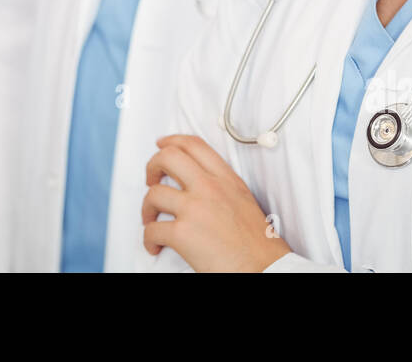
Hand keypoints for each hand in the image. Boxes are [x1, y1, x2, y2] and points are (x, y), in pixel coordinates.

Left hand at [141, 134, 290, 271]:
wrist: (265, 270)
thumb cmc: (258, 245)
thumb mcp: (244, 201)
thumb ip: (222, 187)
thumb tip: (198, 184)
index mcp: (227, 180)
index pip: (194, 145)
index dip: (172, 141)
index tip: (161, 145)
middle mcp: (210, 188)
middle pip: (168, 157)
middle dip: (152, 166)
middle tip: (151, 180)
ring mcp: (195, 209)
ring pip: (154, 194)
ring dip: (147, 209)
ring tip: (152, 220)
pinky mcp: (183, 234)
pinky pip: (152, 230)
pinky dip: (148, 239)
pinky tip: (155, 245)